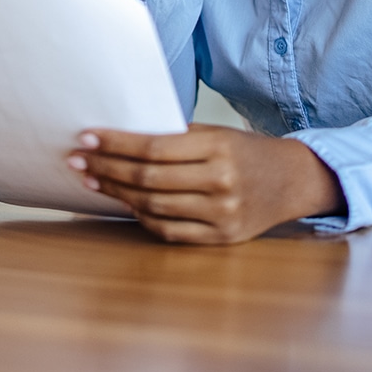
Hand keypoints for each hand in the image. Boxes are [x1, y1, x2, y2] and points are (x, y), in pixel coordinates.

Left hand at [66, 124, 343, 244]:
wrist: (293, 180)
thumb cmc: (247, 151)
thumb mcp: (217, 133)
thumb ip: (176, 137)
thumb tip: (121, 138)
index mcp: (218, 148)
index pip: (153, 148)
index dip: (115, 144)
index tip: (86, 138)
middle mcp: (221, 183)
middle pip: (148, 178)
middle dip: (106, 169)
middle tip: (78, 160)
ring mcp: (221, 214)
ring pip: (153, 206)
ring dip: (117, 193)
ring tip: (93, 180)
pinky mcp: (221, 238)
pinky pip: (169, 231)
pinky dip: (142, 217)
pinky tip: (125, 203)